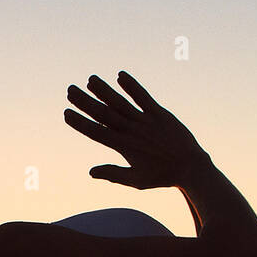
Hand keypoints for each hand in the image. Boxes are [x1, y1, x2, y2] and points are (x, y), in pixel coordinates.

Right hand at [64, 71, 209, 189]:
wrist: (190, 167)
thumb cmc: (162, 176)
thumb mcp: (136, 180)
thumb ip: (113, 174)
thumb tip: (90, 172)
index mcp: (124, 147)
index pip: (96, 132)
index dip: (80, 122)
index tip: (66, 114)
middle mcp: (132, 131)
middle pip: (104, 113)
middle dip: (85, 102)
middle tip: (70, 90)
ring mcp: (146, 120)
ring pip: (121, 102)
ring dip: (104, 90)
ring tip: (90, 79)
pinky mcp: (159, 113)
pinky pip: (143, 96)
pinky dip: (132, 85)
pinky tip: (120, 75)